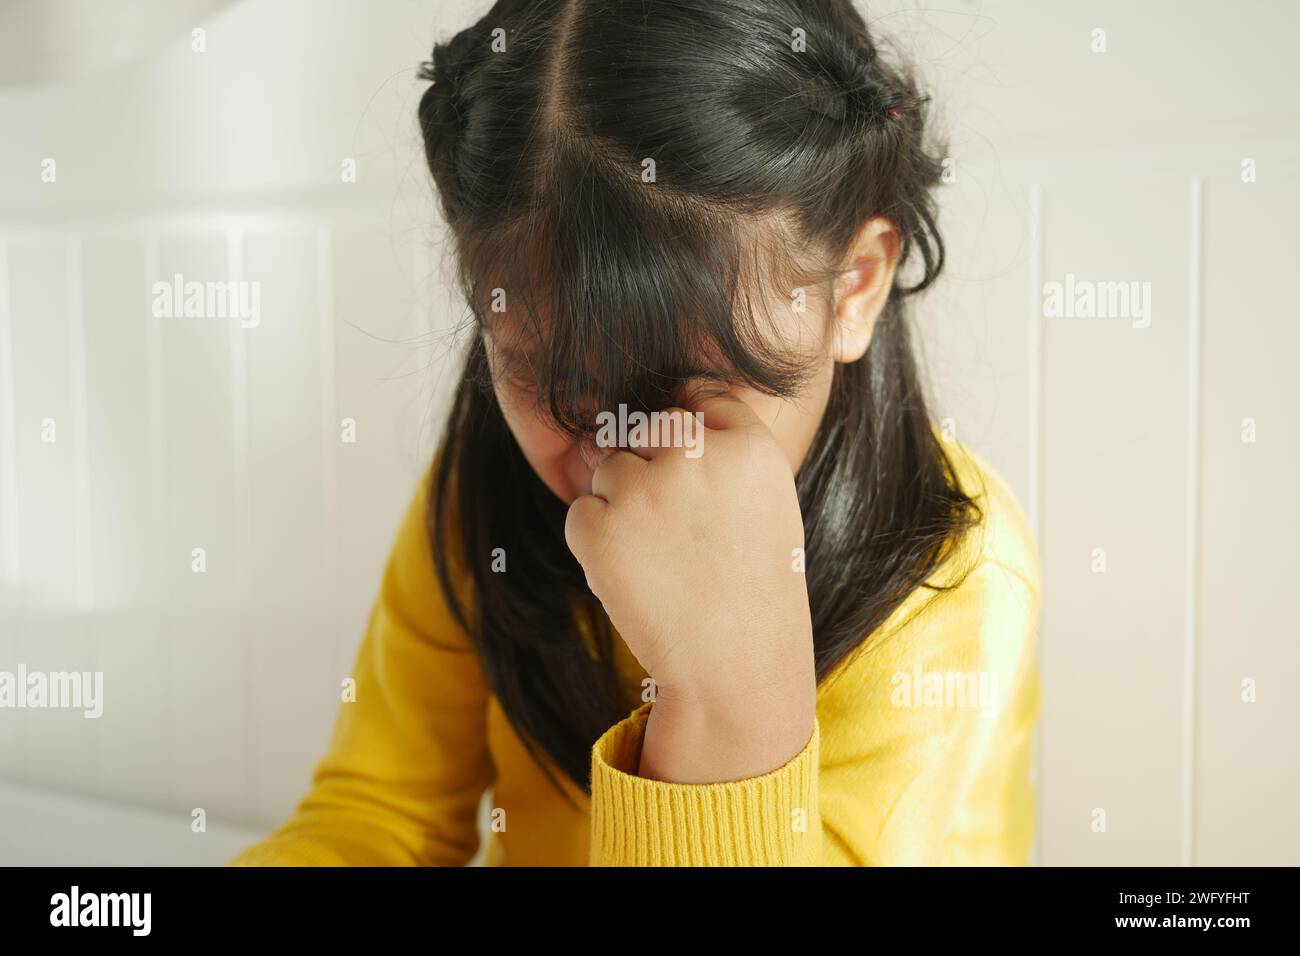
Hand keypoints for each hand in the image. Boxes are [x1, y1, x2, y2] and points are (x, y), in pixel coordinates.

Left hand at [563, 386, 815, 713]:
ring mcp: (645, 489)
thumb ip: (723, 449)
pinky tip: (635, 575)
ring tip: (661, 558)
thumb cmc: (751, 587)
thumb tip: (650, 417)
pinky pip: (580, 512)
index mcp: (749, 447)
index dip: (685, 429)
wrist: (734, 667)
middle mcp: (697, 455)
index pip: (698, 395)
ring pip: (607, 467)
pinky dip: (595, 542)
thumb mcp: (767, 503)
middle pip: (644, 427)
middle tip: (678, 534)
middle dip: (648, 469)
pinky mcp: (600, 526)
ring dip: (620, 506)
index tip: (691, 470)